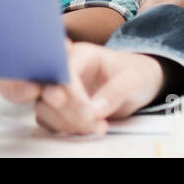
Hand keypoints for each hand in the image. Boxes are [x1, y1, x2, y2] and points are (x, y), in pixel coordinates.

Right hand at [28, 41, 167, 134]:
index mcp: (80, 54)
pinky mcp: (59, 107)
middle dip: (68, 111)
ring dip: (68, 123)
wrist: (139, 83)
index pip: (64, 71)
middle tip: (94, 122)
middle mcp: (65, 69)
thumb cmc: (135, 74)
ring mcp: (60, 88)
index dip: (72, 94)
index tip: (90, 113)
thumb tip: (94, 111)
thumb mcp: (133, 79)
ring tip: (98, 127)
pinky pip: (48, 120)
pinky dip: (64, 129)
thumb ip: (115, 91)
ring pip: (44, 108)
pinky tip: (89, 129)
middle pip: (47, 90)